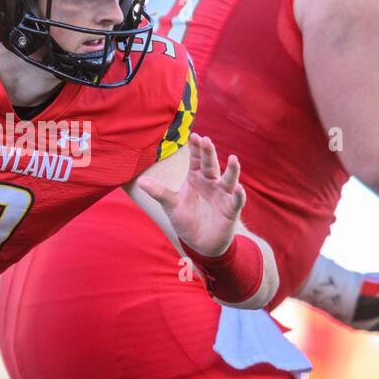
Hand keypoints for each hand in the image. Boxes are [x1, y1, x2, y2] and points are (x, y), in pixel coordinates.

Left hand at [137, 135, 244, 256]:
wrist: (200, 243)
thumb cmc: (186, 220)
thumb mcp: (171, 205)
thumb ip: (159, 192)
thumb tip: (140, 182)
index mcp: (196, 178)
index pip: (196, 159)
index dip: (196, 148)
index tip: (194, 135)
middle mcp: (211, 182)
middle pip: (210, 165)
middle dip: (209, 153)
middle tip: (206, 140)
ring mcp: (223, 195)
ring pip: (229, 179)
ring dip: (232, 170)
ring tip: (233, 159)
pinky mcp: (231, 209)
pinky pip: (237, 200)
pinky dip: (238, 194)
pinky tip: (238, 189)